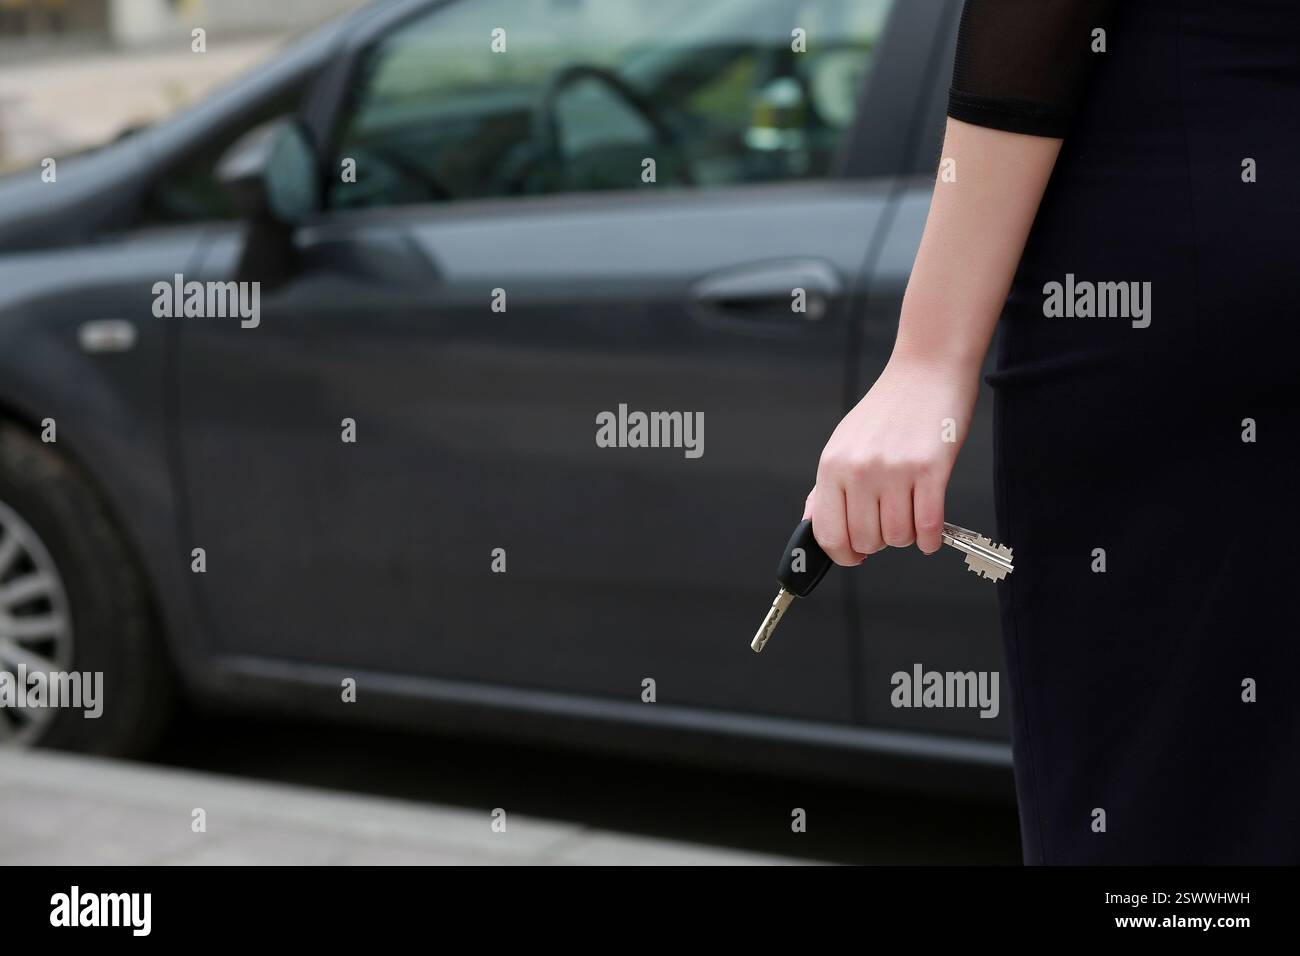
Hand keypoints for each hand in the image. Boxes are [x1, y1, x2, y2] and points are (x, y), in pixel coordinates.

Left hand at [805, 355, 977, 565]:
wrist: (926, 369)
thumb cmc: (888, 408)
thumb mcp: (845, 442)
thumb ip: (827, 486)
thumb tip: (812, 522)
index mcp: (833, 465)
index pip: (828, 533)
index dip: (842, 555)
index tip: (854, 555)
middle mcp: (859, 469)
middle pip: (865, 541)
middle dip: (878, 544)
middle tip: (888, 526)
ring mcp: (895, 470)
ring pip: (898, 538)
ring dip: (906, 538)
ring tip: (909, 517)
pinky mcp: (931, 469)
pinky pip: (928, 526)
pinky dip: (930, 539)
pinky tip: (929, 533)